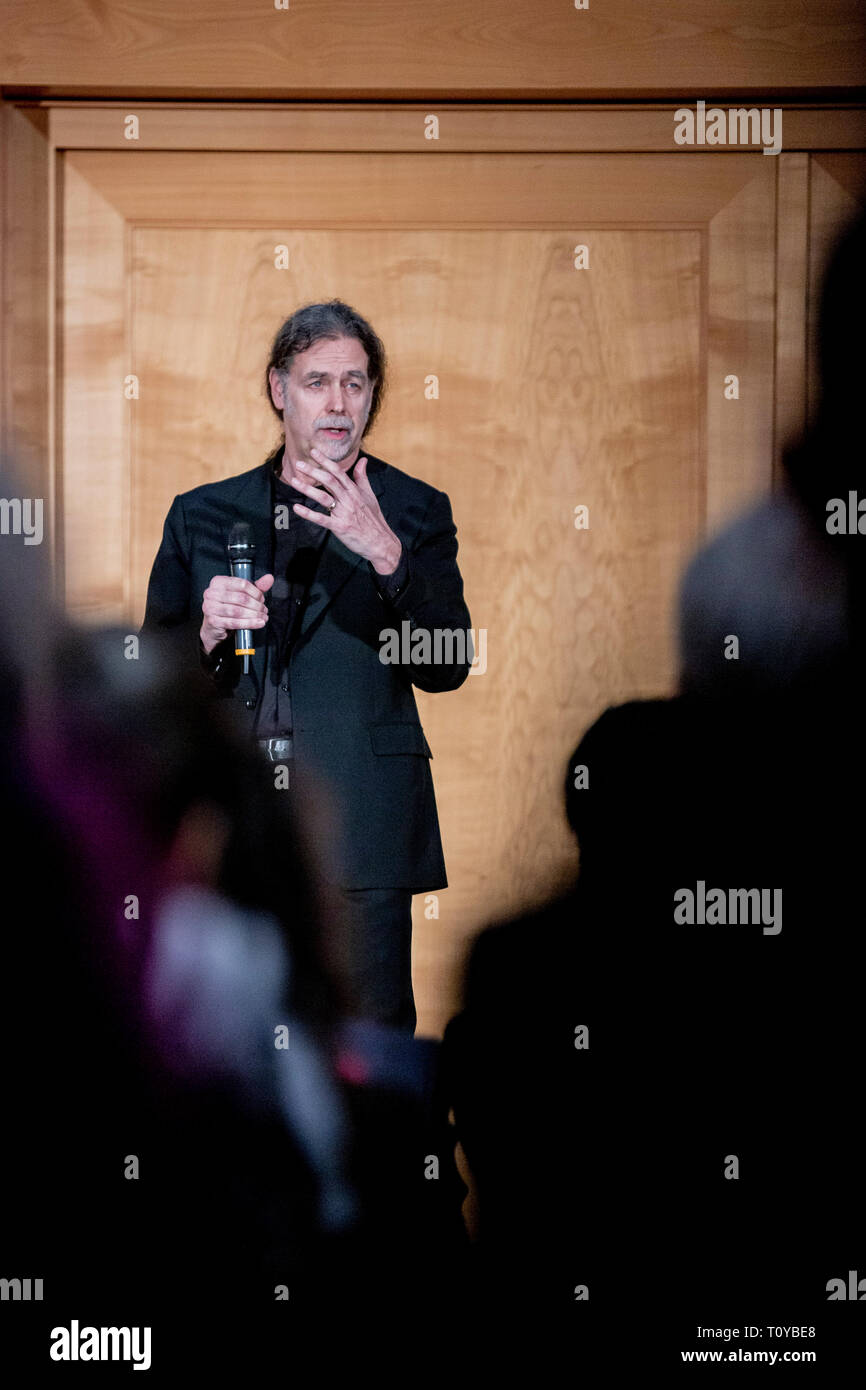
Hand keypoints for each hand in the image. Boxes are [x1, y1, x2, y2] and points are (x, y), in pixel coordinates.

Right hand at [200, 572, 273, 652]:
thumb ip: (256, 587)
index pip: (242, 584)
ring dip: (254, 615)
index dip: (256, 592)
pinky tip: (258, 623)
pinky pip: (234, 622)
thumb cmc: (227, 607)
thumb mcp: (242, 594)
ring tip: (263, 617)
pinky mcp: (213, 621)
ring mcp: (210, 607)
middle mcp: (211, 593)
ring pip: (238, 611)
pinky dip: (249, 623)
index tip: (262, 599)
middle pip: (241, 598)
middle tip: (264, 610)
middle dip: (257, 605)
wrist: (214, 627)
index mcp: (218, 582)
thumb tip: (269, 578)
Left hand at [290, 448, 401, 572]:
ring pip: (323, 497)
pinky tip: (297, 508)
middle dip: (313, 471)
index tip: (314, 452)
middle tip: (299, 464)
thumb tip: (363, 460)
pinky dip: (308, 514)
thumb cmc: (374, 520)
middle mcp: (349, 499)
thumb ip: (362, 477)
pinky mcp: (340, 527)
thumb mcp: (370, 495)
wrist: (381, 542)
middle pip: (329, 481)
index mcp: (355, 491)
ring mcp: (344, 513)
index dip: (325, 461)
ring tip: (294, 481)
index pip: (338, 472)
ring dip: (307, 489)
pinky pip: (321, 519)